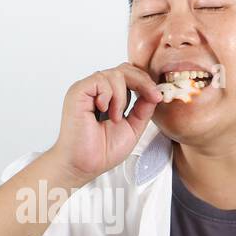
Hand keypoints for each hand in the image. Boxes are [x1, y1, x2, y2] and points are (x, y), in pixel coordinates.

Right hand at [47, 63, 163, 185]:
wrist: (84, 165)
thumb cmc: (102, 151)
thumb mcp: (132, 128)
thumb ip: (143, 109)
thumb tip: (155, 92)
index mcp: (109, 97)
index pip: (130, 76)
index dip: (146, 82)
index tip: (158, 96)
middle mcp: (97, 90)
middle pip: (125, 69)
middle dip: (142, 82)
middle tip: (151, 98)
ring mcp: (87, 89)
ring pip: (115, 74)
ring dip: (122, 97)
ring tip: (115, 117)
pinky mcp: (78, 91)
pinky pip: (101, 80)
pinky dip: (109, 96)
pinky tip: (104, 111)